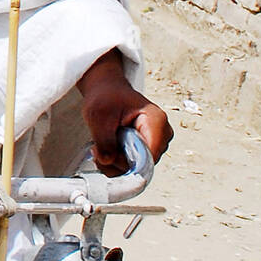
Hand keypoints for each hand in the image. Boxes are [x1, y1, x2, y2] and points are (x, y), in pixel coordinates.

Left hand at [76, 50, 172, 176]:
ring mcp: (156, 143)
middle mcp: (162, 134)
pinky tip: (106, 150)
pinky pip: (133, 168)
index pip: (149, 157)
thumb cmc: (106, 97)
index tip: (107, 156)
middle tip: (98, 147)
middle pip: (143, 166)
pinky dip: (116, 164)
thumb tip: (107, 161)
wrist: (108, 91)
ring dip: (114, 164)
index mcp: (156, 121)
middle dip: (117, 162)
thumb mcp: (98, 116)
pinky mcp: (148, 150)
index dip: (127, 163)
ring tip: (101, 146)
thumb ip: (103, 141)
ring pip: (137, 170)